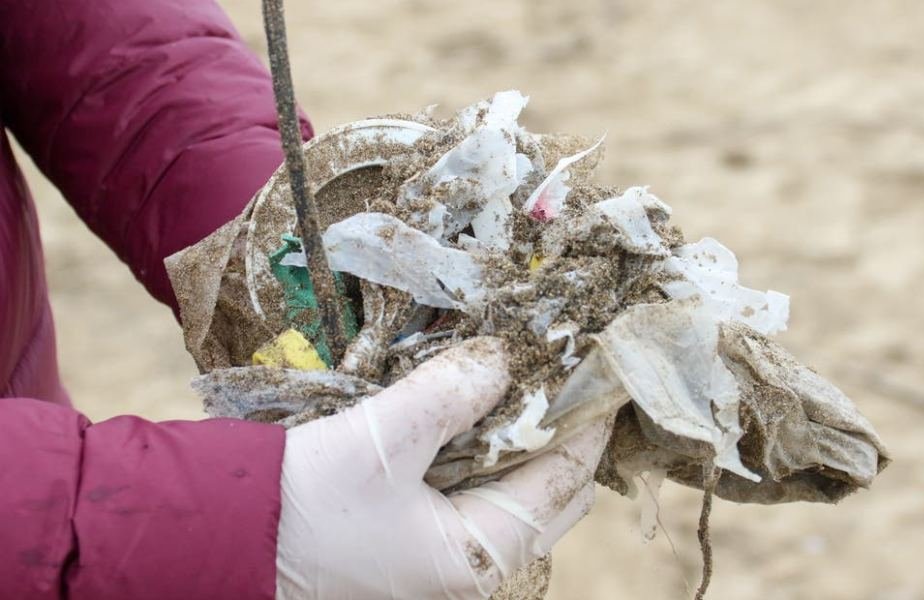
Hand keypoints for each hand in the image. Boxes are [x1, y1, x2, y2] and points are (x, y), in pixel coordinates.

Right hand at [275, 337, 609, 598]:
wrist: (222, 540)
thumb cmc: (302, 505)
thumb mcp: (382, 443)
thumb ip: (449, 395)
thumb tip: (505, 357)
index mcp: (478, 555)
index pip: (564, 481)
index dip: (586, 420)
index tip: (597, 363)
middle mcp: (470, 560)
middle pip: (547, 487)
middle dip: (559, 425)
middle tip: (562, 362)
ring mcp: (442, 546)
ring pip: (509, 483)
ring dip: (519, 429)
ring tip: (525, 369)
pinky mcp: (416, 528)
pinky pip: (472, 481)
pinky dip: (481, 439)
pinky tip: (476, 397)